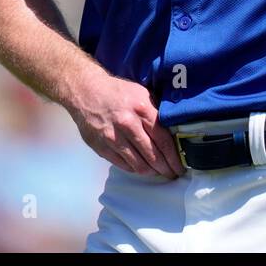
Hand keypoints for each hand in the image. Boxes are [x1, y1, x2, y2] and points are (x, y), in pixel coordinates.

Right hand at [66, 70, 185, 178]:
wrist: (85, 91)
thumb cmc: (117, 92)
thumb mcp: (142, 93)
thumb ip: (156, 111)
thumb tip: (174, 131)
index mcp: (142, 109)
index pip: (163, 140)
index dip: (174, 157)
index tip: (180, 166)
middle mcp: (128, 124)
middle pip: (152, 155)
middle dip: (165, 169)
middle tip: (172, 174)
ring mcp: (113, 137)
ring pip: (138, 164)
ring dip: (151, 172)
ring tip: (157, 173)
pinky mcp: (101, 147)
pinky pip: (122, 165)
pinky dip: (134, 169)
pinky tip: (140, 168)